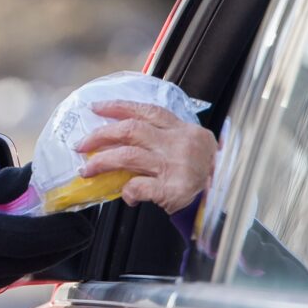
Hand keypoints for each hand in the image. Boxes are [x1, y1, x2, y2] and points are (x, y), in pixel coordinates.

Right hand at [0, 164, 92, 301]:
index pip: (52, 236)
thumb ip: (0, 185)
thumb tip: (29, 179)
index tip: (87, 216)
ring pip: (20, 271)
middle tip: (72, 223)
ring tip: (37, 230)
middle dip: (62, 241)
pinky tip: (0, 245)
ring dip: (34, 253)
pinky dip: (6, 263)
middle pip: (43, 258)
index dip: (76, 227)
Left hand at [74, 100, 218, 213]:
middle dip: (101, 134)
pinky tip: (125, 194)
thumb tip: (120, 140)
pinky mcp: (173, 190)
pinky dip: (128, 190)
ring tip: (87, 170)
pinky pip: (140, 186)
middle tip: (82, 143)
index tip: (96, 108)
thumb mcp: (189, 146)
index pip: (146, 111)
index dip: (118, 107)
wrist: (225, 201)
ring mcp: (176, 166)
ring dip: (102, 162)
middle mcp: (178, 143)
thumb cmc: (203, 174)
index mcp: (182, 130)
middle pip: (131, 130)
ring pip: (128, 155)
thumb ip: (161, 139)